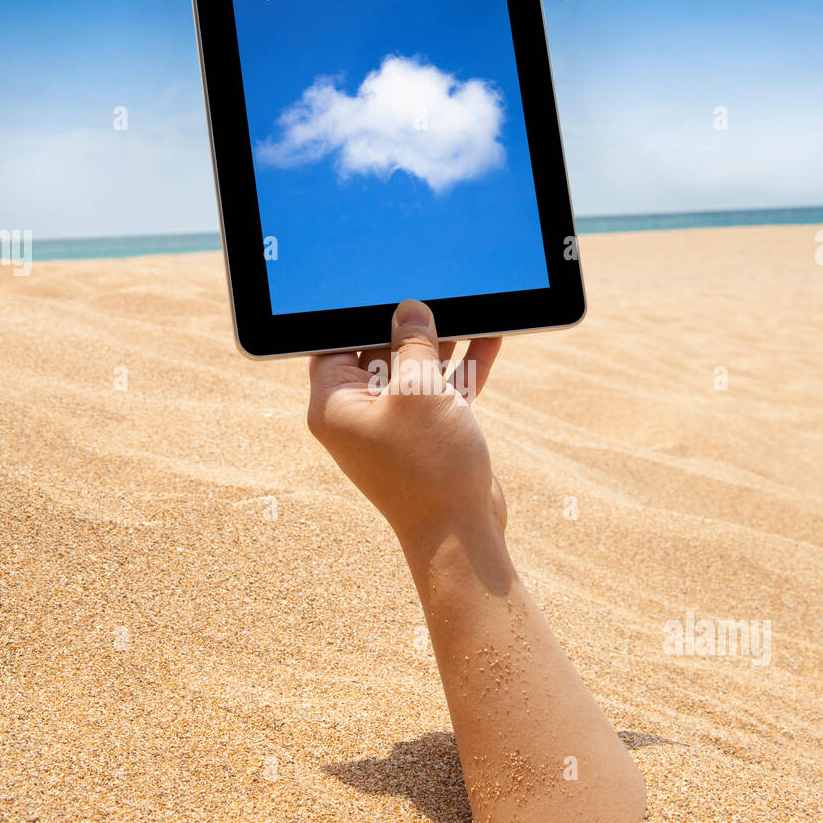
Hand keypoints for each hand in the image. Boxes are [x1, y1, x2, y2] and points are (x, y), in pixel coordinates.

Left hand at [307, 300, 503, 543]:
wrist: (462, 535)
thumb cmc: (429, 465)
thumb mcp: (418, 389)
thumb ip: (414, 342)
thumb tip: (409, 309)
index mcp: (334, 405)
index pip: (333, 345)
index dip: (355, 316)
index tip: (378, 288)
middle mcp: (360, 415)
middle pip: (377, 353)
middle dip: (406, 324)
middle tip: (428, 288)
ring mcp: (396, 427)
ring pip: (415, 371)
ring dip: (442, 342)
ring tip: (466, 304)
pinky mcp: (430, 436)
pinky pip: (442, 391)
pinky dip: (463, 367)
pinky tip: (489, 337)